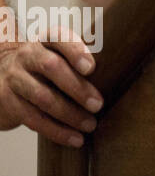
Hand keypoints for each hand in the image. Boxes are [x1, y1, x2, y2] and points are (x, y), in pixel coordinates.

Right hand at [0, 25, 101, 146]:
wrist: (3, 77)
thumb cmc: (46, 68)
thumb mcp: (60, 55)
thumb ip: (83, 61)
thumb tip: (121, 75)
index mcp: (46, 40)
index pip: (59, 37)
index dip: (75, 51)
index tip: (92, 68)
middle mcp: (27, 55)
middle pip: (51, 67)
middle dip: (78, 88)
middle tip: (98, 105)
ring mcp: (14, 78)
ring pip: (42, 96)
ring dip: (69, 114)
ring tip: (90, 125)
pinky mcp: (7, 102)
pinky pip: (32, 118)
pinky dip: (56, 131)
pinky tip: (74, 138)